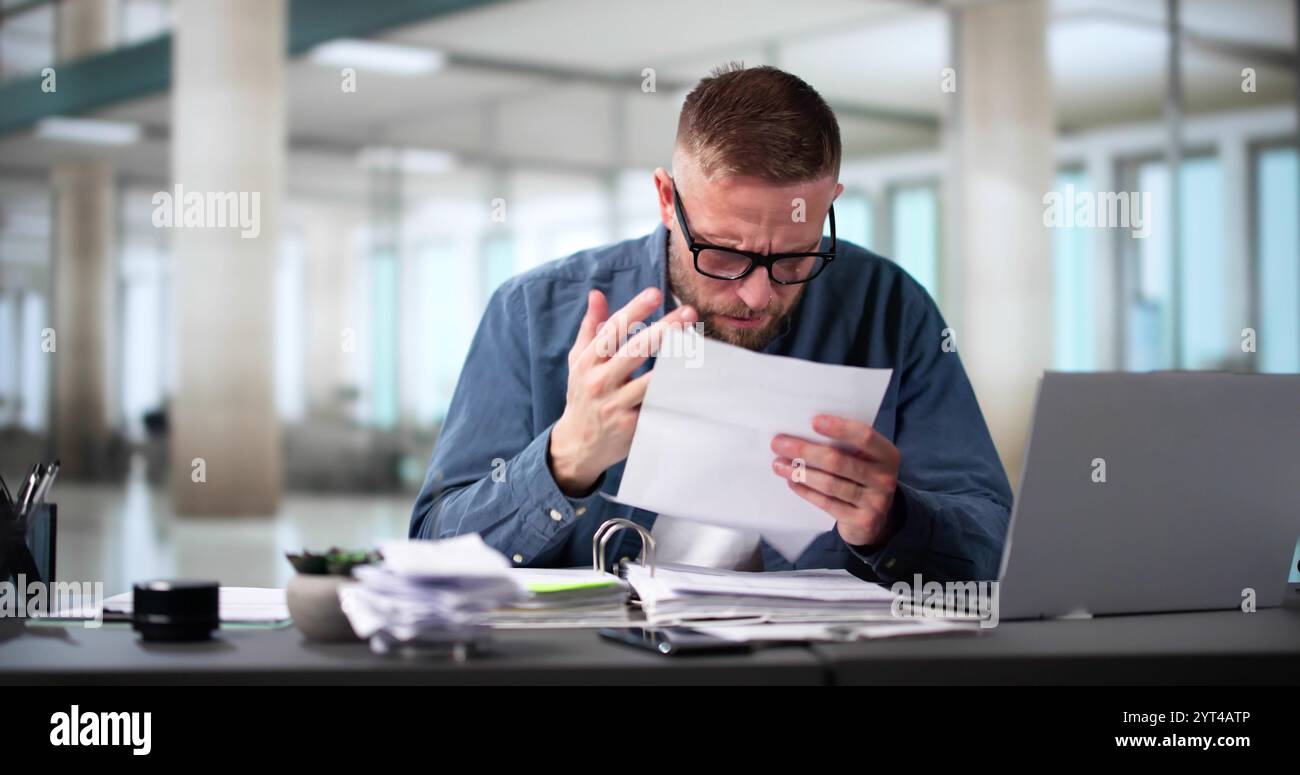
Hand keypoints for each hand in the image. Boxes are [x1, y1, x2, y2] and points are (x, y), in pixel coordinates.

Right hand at [548, 287, 696, 495]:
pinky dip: (674, 395)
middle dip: (662, 331)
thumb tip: (597, 293)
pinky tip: (694, 382)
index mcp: (588, 362)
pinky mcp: (630, 428)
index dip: (634, 310)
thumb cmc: (582, 395)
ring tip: (697, 346)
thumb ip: (590, 327)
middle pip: (634, 352)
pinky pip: (656, 408)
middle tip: (688, 313)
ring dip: (674, 364)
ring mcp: (615, 406)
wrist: (577, 445)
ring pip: (649, 382)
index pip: (612, 331)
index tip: (655, 293)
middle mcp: (599, 382)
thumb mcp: (578, 361)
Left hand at [770, 414, 901, 546]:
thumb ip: (846, 446)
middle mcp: (884, 478)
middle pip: (838, 461)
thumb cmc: (863, 477)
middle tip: (778, 443)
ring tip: (778, 464)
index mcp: (887, 455)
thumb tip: (805, 430)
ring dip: (800, 472)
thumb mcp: (865, 459)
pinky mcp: (861, 521)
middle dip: (805, 451)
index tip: (813, 421)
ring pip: (829, 484)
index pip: (864, 436)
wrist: (877, 519)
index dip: (839, 428)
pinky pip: (827, 503)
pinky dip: (806, 491)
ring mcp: (875, 502)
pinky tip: (792, 482)